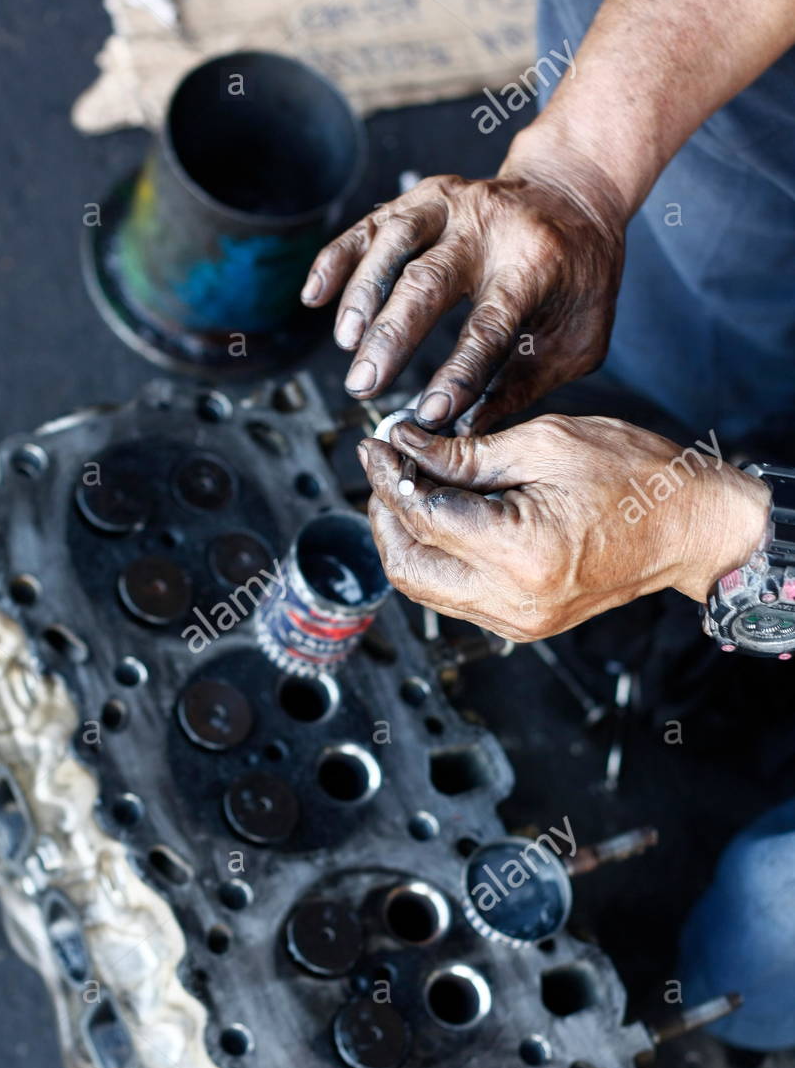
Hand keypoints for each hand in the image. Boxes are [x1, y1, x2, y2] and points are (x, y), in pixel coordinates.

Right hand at [301, 139, 627, 432]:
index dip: (457, 373)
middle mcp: (490, 227)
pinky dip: (337, 258)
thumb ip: (524, 386)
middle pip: (428, 280)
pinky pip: (370, 224)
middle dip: (391, 337)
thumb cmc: (579, 277)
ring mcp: (452, 204)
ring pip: (393, 243)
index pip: (489, 325)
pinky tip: (315, 296)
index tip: (428, 414)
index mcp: (536, 264)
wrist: (576, 191)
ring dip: (361, 296)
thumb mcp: (577, 339)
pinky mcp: (422, 196)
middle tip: (364, 384)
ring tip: (345, 344)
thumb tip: (464, 432)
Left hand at [357, 416, 769, 640]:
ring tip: (409, 487)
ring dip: (404, 538)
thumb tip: (404, 447)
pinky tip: (440, 517)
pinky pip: (453, 596)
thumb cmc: (634, 476)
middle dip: (384, 514)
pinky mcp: (520, 624)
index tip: (377, 443)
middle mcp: (513, 599)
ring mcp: (516, 621)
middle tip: (386, 467)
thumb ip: (464, 453)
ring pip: (424, 588)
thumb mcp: (545, 444)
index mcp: (520, 552)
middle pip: (408, 566)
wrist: (689, 527)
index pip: (422, 516)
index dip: (389, 475)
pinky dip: (435, 557)